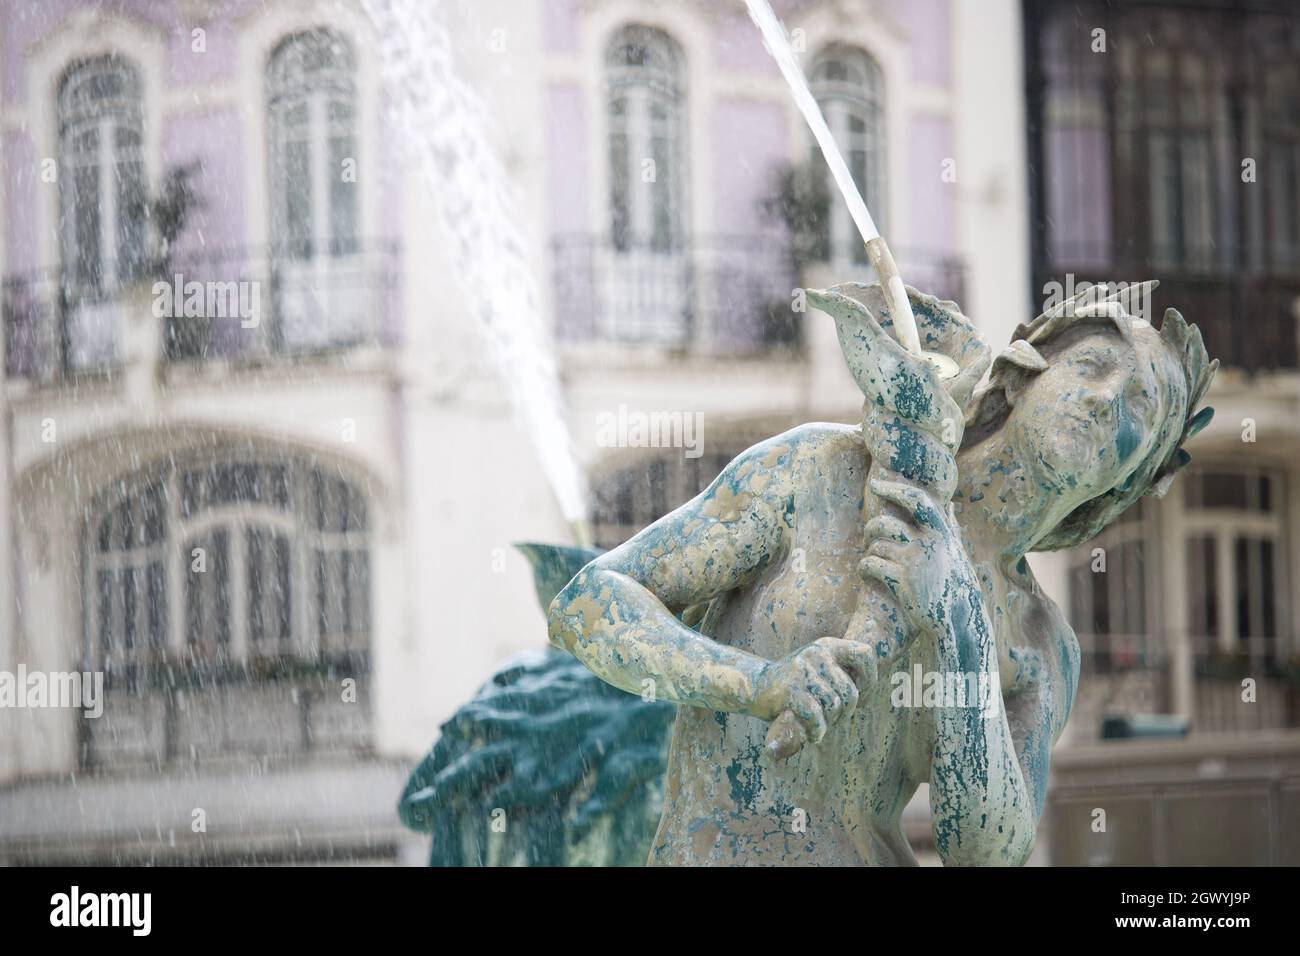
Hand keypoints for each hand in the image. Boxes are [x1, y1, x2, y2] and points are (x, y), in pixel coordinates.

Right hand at [750, 637, 875, 747]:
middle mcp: (816, 653)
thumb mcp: (817, 671)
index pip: (865, 654)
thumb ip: (840, 675)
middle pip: (851, 693)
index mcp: (826, 646)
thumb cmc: (792, 686)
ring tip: (815, 722)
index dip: (869, 679)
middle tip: (828, 718)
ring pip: (835, 707)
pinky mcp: (790, 689)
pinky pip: (816, 716)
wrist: (753, 687)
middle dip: (844, 713)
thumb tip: (868, 694)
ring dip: (828, 723)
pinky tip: (811, 734)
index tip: (857, 693)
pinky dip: (817, 730)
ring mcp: (802, 669)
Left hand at [861, 478, 979, 640]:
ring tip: (874, 559)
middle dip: (871, 527)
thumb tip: (951, 506)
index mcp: (942, 533)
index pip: (916, 499)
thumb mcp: (956, 552)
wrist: (959, 621)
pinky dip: (865, 568)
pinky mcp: (902, 581)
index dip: (894, 489)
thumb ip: (949, 529)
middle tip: (870, 536)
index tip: (876, 484)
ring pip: (877, 545)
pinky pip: (871, 564)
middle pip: (886, 522)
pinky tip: (868, 573)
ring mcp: (914, 562)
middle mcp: (928, 543)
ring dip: (870, 551)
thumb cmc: (956, 585)